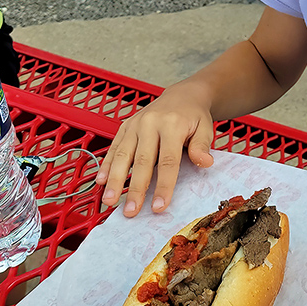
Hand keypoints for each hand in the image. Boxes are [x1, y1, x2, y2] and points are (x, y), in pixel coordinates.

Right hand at [95, 81, 214, 217]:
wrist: (182, 95)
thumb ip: (202, 146)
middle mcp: (150, 124)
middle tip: (130, 210)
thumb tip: (205, 162)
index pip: (167, 161)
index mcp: (172, 125)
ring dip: (114, 180)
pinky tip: (100, 181)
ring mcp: (135, 124)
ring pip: (123, 154)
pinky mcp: (125, 126)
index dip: (163, 186)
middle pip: (142, 161)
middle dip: (135, 188)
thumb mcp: (205, 128)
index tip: (159, 207)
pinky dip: (106, 164)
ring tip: (109, 201)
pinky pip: (114, 147)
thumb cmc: (194, 116)